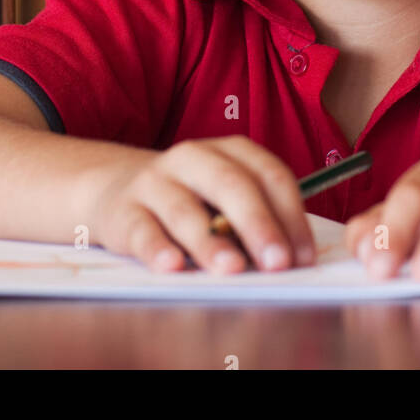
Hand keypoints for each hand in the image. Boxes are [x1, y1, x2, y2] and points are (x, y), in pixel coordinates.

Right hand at [85, 135, 316, 272]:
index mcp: (230, 150)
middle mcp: (193, 158)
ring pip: (184, 209)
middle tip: (278, 263)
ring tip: (232, 269)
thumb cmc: (190, 200)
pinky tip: (173, 267)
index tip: (303, 257)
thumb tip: (291, 262)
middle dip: (258, 224)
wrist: (116, 189)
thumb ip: (255, 220)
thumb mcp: (225, 198)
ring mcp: (155, 181)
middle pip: (231, 185)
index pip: (269, 175)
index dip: (291, 215)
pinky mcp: (123, 211)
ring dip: (210, 242)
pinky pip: (142, 230)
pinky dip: (158, 249)